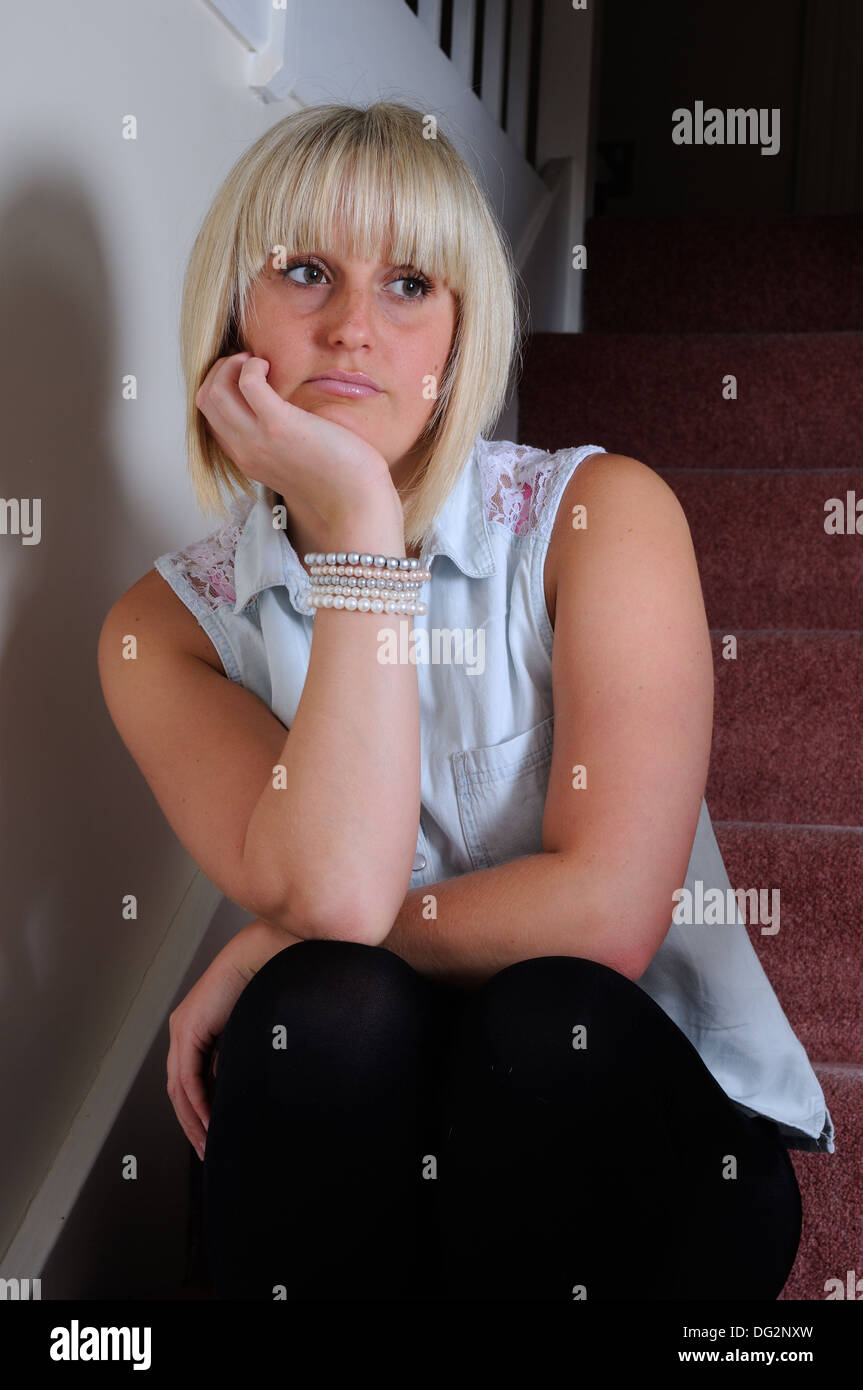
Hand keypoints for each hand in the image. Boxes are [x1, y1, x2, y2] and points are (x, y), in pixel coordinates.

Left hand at [166, 917, 303, 1159]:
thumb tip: (239, 1084)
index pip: (190, 1081)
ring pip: (179, 1089)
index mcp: (196, 1028)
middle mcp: (183, 1030)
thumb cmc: (266, 982)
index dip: (198, 1112)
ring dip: (193, 1119)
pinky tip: (209, 1120)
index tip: (212, 1135)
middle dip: (192, 1124)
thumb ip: (238, 1055)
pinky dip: (197, 1102)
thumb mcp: (249, 1029)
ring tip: (208, 1143)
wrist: (265, 954)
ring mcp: (182, 1030)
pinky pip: (187, 1078)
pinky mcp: (188, 1030)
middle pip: (179, 1090)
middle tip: (206, 1150)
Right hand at [195, 352, 400, 529]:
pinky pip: (247, 383)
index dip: (221, 387)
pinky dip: (252, 365)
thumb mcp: (295, 461)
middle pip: (205, 399)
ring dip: (231, 364)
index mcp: (246, 458)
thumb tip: (284, 413)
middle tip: (249, 363)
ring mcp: (257, 439)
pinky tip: (270, 366)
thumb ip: (279, 443)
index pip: (210, 417)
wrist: (354, 503)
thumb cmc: (337, 479)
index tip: (246, 376)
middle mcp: (244, 450)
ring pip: (214, 390)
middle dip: (221, 370)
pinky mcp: (279, 425)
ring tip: (258, 363)